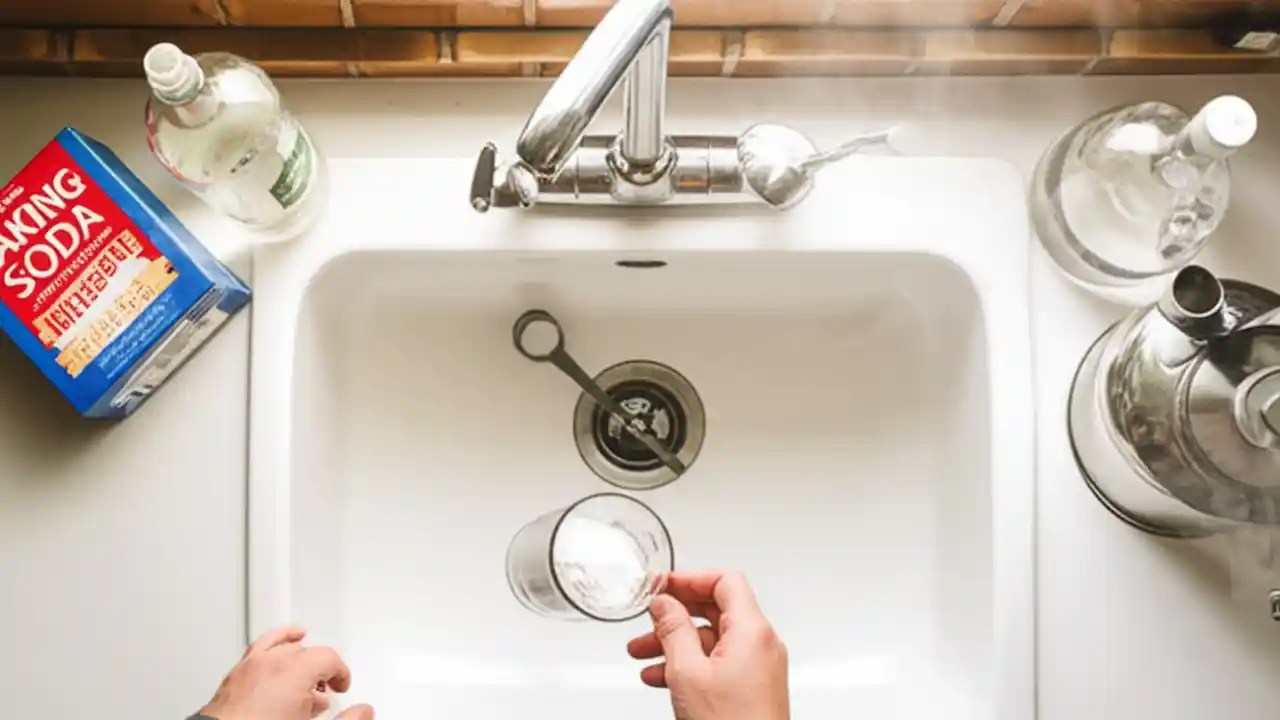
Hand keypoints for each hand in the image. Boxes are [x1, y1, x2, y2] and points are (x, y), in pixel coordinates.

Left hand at [200, 626, 373, 719]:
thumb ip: (346, 719)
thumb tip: (364, 712)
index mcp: (294, 672)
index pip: (328, 658)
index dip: (340, 672)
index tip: (341, 686)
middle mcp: (272, 662)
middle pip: (307, 653)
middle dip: (319, 672)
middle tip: (324, 693)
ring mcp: (250, 666)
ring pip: (283, 647)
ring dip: (299, 658)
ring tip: (306, 676)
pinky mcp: (235, 675)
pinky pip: (258, 647)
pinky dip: (273, 643)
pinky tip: (278, 645)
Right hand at [627, 572, 788, 719]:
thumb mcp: (687, 672)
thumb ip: (672, 630)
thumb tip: (663, 603)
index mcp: (752, 630)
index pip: (724, 581)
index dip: (689, 578)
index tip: (661, 585)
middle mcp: (761, 644)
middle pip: (715, 609)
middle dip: (675, 614)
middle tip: (648, 618)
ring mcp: (758, 667)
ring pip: (711, 640)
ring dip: (675, 643)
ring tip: (643, 653)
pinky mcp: (752, 688)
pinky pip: (717, 664)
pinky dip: (689, 665)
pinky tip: (660, 678)